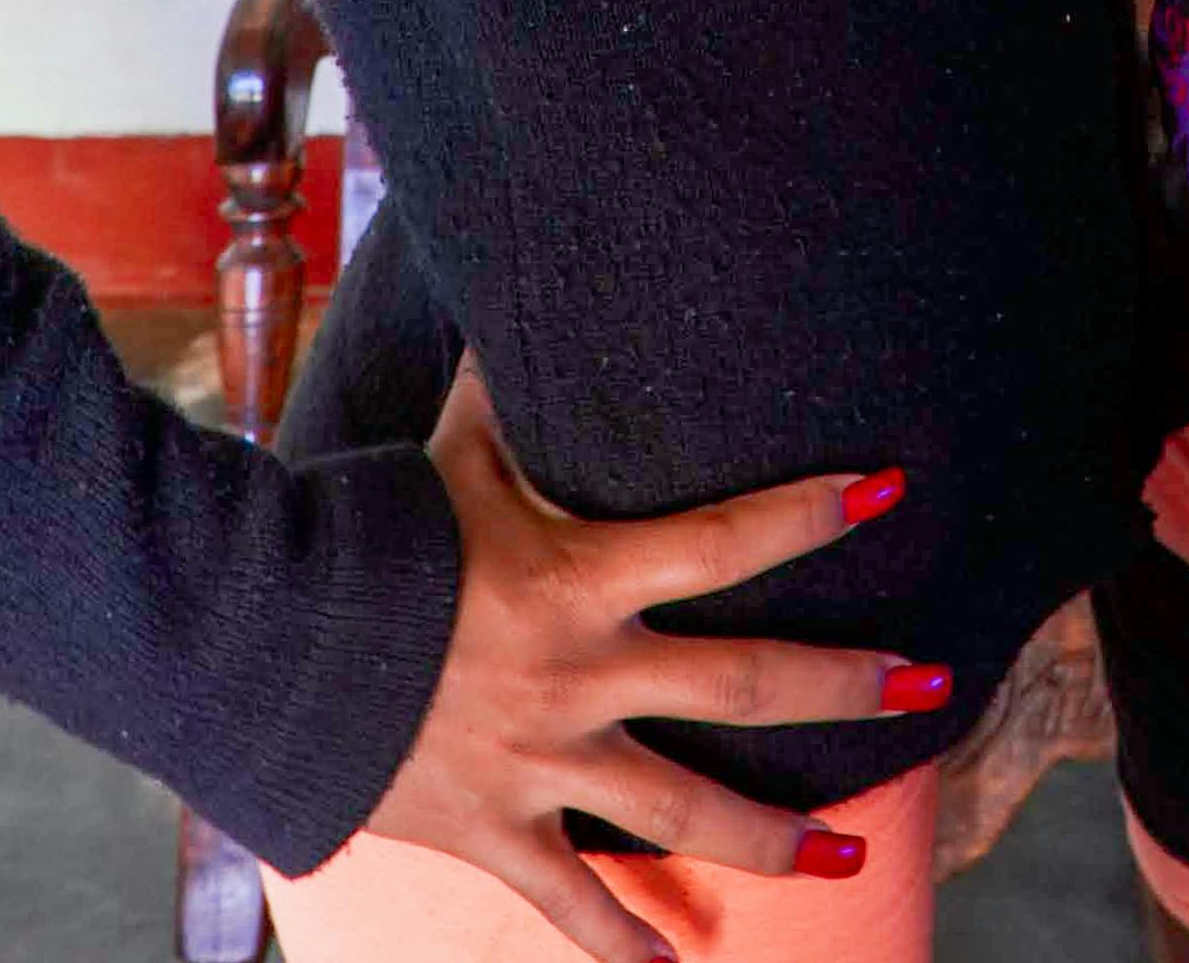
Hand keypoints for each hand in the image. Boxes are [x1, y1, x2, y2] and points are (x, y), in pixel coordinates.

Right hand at [319, 361, 942, 962]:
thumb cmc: (364, 536)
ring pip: (684, 810)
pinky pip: (572, 903)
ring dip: (776, 835)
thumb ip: (510, 393)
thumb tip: (527, 291)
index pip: (724, 538)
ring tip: (852, 851)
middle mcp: (578, 674)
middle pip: (741, 684)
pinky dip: (624, 941)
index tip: (890, 491)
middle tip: (929, 686)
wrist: (259, 645)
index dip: (810, 512)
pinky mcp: (492, 829)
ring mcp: (539, 761)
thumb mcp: (450, 454)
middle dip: (843, 685)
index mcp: (578, 576)